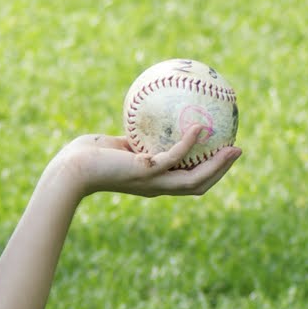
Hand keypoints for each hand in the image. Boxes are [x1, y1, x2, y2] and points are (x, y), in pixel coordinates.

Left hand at [53, 124, 240, 199]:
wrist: (69, 169)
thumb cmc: (86, 157)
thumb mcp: (116, 145)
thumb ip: (133, 141)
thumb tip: (144, 123)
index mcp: (152, 181)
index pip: (186, 181)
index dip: (207, 171)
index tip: (221, 153)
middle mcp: (155, 185)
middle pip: (199, 185)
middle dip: (221, 170)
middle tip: (238, 149)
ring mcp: (151, 180)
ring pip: (194, 179)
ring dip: (217, 165)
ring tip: (233, 147)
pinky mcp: (144, 170)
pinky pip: (174, 156)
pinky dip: (189, 144)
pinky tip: (199, 128)